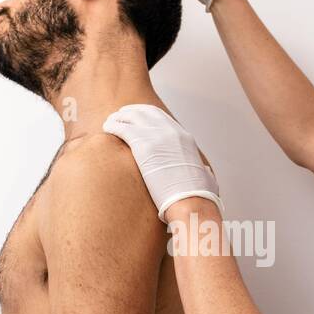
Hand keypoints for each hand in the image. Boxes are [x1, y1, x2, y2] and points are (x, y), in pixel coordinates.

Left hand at [103, 104, 222, 221]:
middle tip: (120, 116)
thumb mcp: (203, 177)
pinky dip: (113, 126)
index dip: (146, 116)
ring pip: (132, 116)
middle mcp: (171, 132)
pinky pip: (122, 128)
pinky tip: (107, 128)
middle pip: (145, 112)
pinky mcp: (143, 145)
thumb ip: (202, 171)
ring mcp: (157, 136)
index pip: (161, 118)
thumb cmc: (196, 197)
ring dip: (120, 118)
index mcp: (184, 138)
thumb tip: (206, 176)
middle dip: (131, 113)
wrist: (191, 201)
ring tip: (110, 122)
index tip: (137, 119)